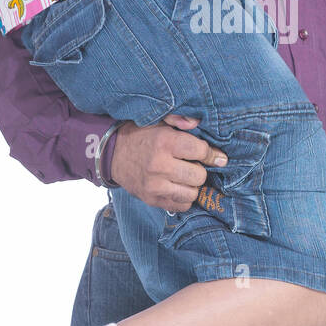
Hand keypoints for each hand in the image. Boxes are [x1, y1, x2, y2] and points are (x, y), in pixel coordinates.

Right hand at [110, 115, 227, 208]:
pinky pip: (181, 206)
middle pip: (199, 176)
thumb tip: (198, 123)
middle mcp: (160, 165)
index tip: (213, 155)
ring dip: (192, 185)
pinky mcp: (152, 200)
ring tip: (184, 177)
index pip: (201, 151)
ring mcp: (155, 185)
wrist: (112, 155)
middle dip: (200, 169)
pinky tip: (177, 187)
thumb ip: (180, 119)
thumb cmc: (140, 135)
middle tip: (191, 164)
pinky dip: (183, 198)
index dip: (210, 153)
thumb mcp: (158, 120)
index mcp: (164, 141)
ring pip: (192, 193)